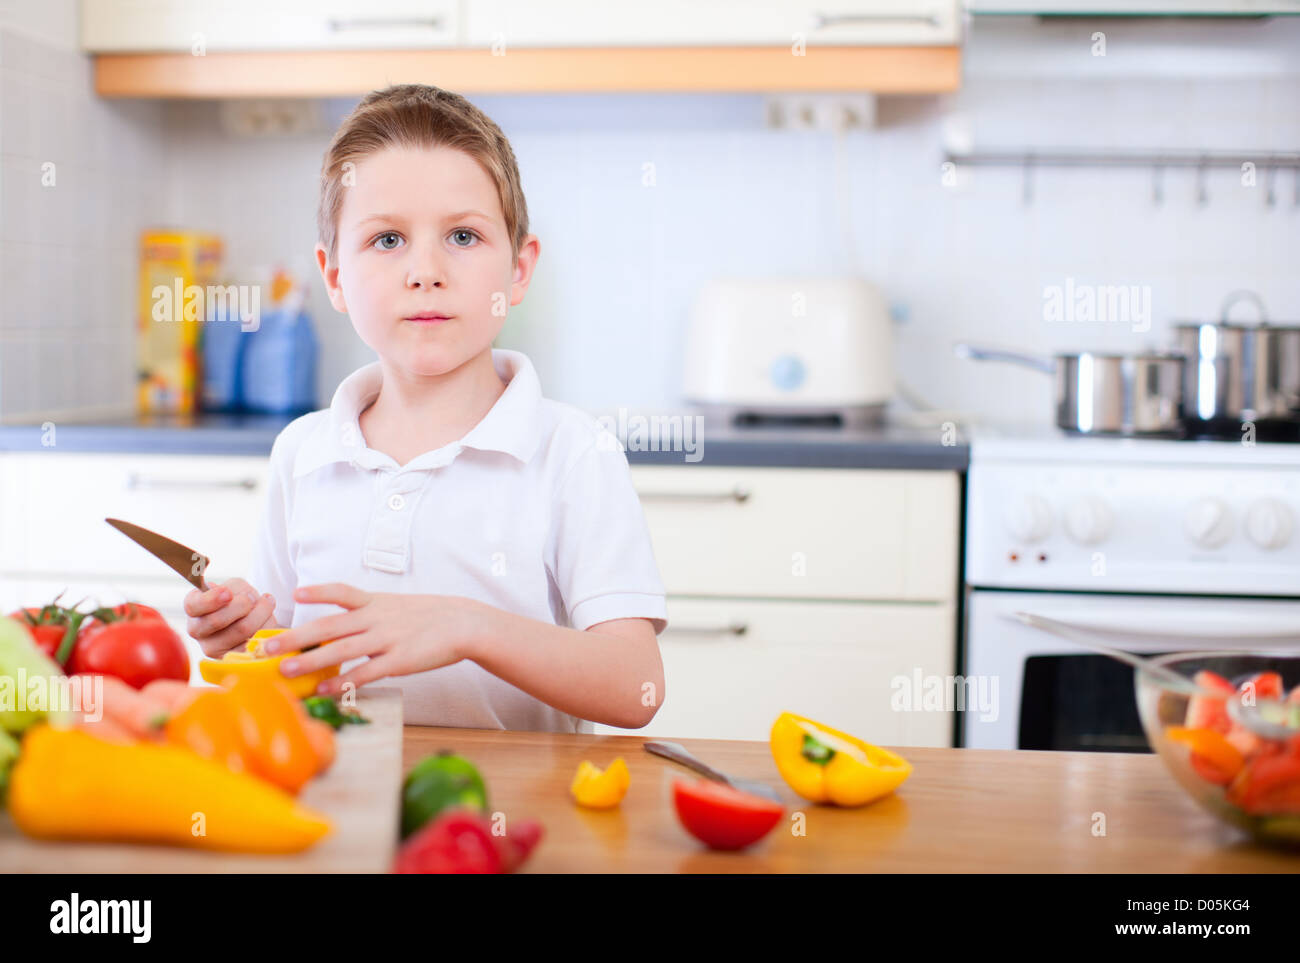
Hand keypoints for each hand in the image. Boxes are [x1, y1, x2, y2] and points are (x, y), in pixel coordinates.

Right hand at [184, 578, 277, 657]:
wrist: (250, 616)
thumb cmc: (238, 598)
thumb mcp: (234, 586)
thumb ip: (235, 589)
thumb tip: (243, 599)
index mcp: (193, 608)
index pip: (193, 606)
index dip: (211, 600)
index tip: (227, 592)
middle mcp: (198, 631)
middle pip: (218, 620)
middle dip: (242, 604)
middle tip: (253, 596)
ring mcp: (214, 649)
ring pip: (242, 629)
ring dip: (261, 611)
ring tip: (266, 603)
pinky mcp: (234, 658)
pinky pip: (256, 639)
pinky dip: (267, 624)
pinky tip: (267, 616)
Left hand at [265, 583, 486, 694]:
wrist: (464, 624)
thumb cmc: (430, 617)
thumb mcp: (398, 606)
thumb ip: (371, 613)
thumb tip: (345, 624)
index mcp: (376, 603)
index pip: (342, 592)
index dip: (318, 592)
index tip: (295, 592)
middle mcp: (376, 618)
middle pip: (329, 626)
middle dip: (296, 636)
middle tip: (268, 645)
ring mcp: (386, 639)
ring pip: (341, 650)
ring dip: (310, 661)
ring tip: (285, 671)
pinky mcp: (398, 660)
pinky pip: (365, 672)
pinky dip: (343, 681)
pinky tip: (324, 689)